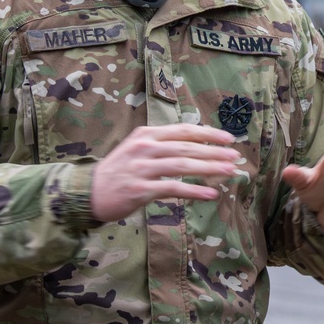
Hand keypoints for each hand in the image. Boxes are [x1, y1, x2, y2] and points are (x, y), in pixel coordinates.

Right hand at [90, 123, 242, 221]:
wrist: (87, 192)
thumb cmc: (118, 171)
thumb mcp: (137, 149)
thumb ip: (163, 145)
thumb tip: (197, 146)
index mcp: (146, 134)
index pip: (183, 130)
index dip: (208, 133)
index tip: (229, 139)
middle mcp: (144, 148)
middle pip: (187, 147)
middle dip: (215, 152)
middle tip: (236, 157)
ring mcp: (141, 168)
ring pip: (183, 165)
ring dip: (210, 168)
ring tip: (230, 172)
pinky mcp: (139, 189)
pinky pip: (173, 188)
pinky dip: (194, 191)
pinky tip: (211, 194)